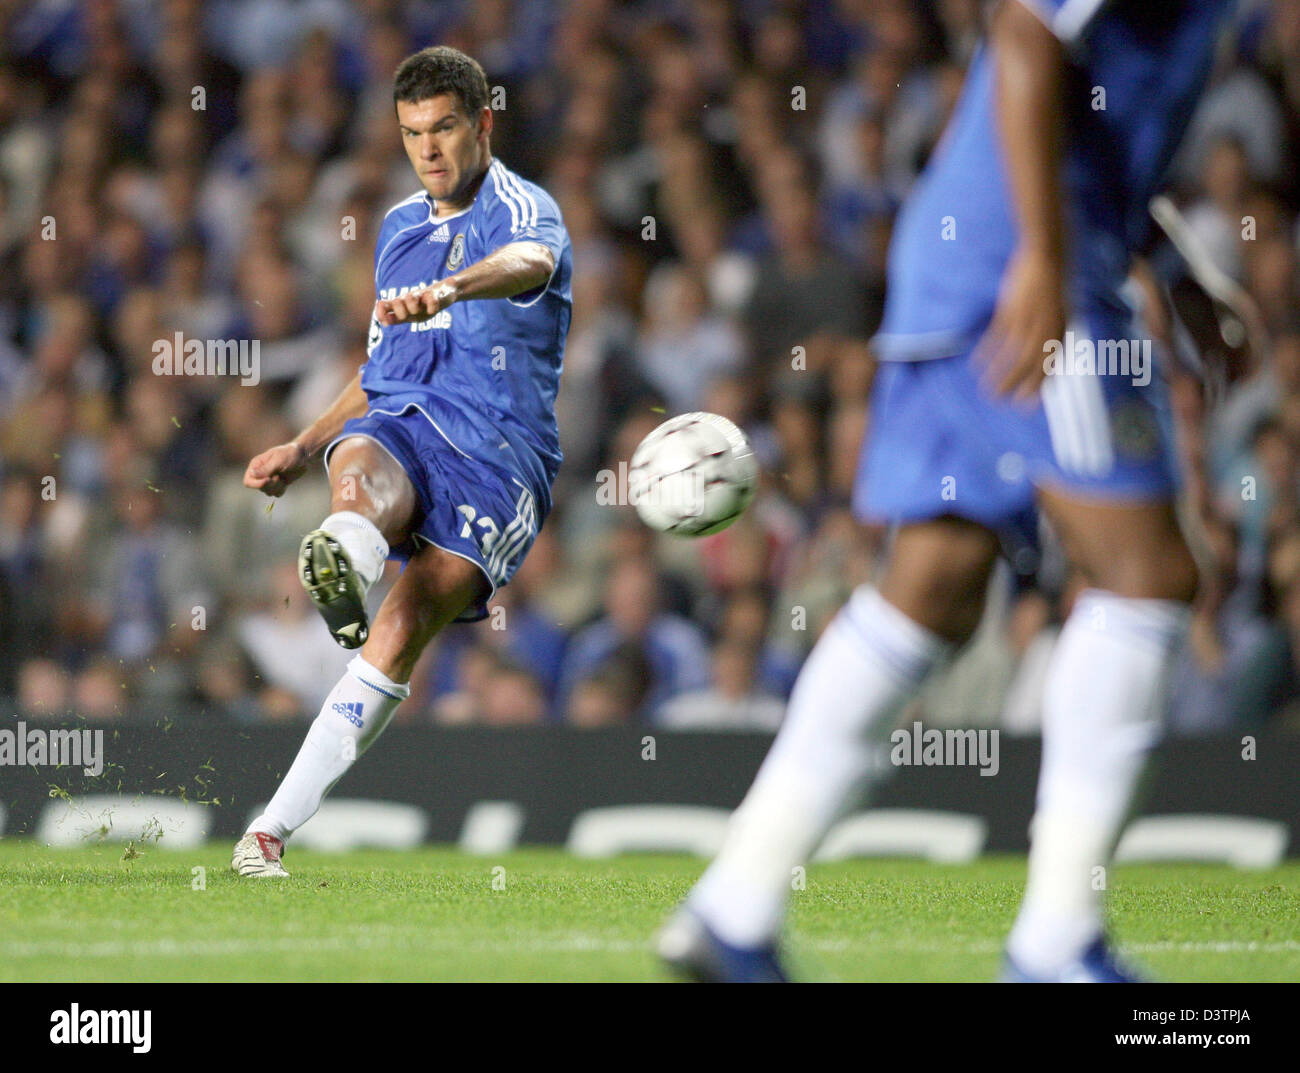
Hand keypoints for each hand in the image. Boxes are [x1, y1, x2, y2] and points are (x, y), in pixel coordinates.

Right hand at [244, 441, 309, 497]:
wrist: (303, 456)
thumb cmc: (290, 454)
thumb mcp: (278, 460)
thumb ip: (265, 469)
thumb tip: (251, 474)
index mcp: (256, 465)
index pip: (248, 481)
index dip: (257, 484)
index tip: (268, 479)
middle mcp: (260, 473)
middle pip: (259, 488)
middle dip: (270, 485)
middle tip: (279, 476)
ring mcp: (268, 479)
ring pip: (268, 492)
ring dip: (277, 487)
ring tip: (282, 477)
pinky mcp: (277, 484)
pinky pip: (276, 494)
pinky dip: (281, 490)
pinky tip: (285, 481)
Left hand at [374, 280, 456, 325]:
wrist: (442, 294)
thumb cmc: (422, 307)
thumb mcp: (409, 316)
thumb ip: (396, 319)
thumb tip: (384, 322)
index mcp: (400, 305)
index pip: (383, 305)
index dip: (380, 314)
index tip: (385, 323)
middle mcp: (407, 299)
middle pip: (396, 302)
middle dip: (401, 313)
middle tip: (409, 316)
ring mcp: (420, 296)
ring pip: (410, 299)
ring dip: (414, 308)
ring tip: (421, 309)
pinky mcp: (433, 294)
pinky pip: (431, 301)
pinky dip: (432, 308)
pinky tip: (433, 310)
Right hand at [977, 245, 1067, 401]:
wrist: (1047, 254)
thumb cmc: (1054, 284)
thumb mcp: (1061, 310)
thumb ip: (1054, 333)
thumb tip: (1049, 358)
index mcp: (1060, 329)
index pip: (1049, 366)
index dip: (1036, 388)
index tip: (1024, 406)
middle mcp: (1046, 326)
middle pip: (1029, 364)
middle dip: (1014, 385)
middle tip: (999, 401)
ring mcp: (1028, 317)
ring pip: (1012, 354)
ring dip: (998, 374)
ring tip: (986, 389)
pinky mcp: (1011, 308)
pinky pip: (997, 337)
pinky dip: (986, 352)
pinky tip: (977, 365)